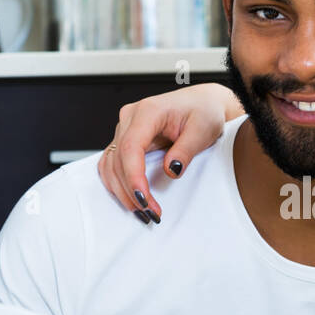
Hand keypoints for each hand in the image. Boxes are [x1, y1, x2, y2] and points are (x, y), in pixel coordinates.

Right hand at [97, 82, 242, 221]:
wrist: (202, 102)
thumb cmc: (203, 110)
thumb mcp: (203, 129)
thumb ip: (186, 149)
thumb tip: (170, 170)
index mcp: (148, 111)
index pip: (130, 146)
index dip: (134, 176)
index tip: (144, 198)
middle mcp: (131, 118)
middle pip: (118, 159)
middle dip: (131, 191)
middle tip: (150, 212)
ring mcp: (125, 128)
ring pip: (110, 164)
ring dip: (122, 191)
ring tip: (142, 211)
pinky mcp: (126, 139)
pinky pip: (112, 164)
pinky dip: (118, 183)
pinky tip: (131, 198)